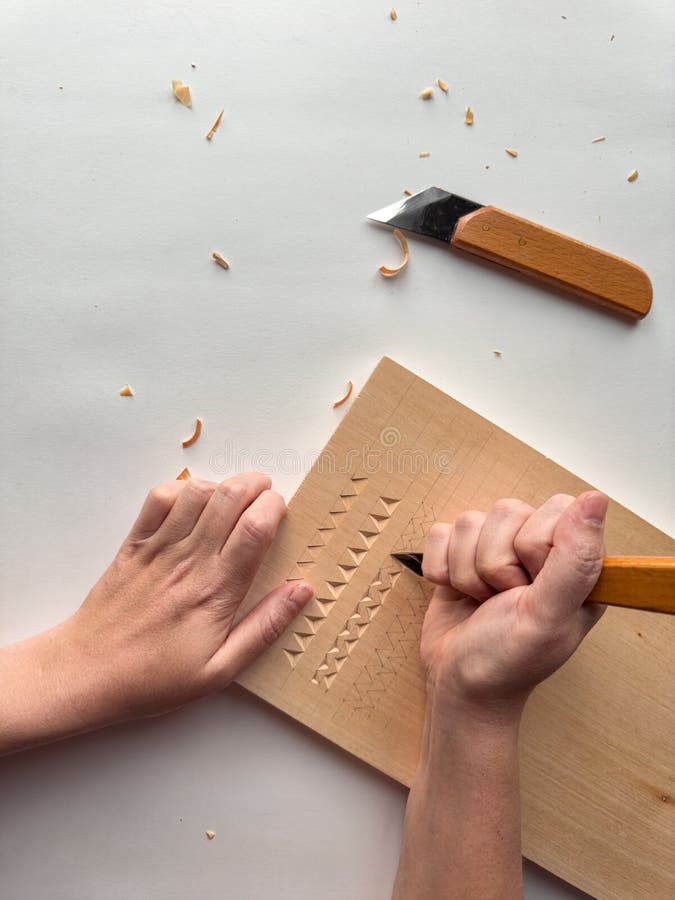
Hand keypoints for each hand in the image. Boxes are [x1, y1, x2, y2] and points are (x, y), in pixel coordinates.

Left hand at [55, 473, 311, 727]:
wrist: (87, 674)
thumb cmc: (155, 678)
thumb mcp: (220, 669)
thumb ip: (264, 626)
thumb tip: (302, 589)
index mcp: (216, 591)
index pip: (255, 528)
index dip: (275, 507)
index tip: (282, 512)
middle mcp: (189, 560)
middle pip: (230, 497)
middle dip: (256, 484)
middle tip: (266, 495)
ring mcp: (159, 548)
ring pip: (197, 490)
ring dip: (223, 484)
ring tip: (234, 500)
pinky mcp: (134, 543)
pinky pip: (159, 497)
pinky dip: (182, 489)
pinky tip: (194, 505)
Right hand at [419, 491, 607, 718]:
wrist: (459, 685)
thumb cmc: (510, 660)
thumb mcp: (549, 616)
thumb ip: (575, 560)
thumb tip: (596, 499)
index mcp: (576, 560)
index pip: (554, 509)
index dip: (533, 548)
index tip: (531, 588)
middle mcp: (540, 548)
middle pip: (506, 510)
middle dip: (494, 564)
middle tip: (504, 599)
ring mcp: (497, 548)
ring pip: (469, 521)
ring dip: (466, 570)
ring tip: (481, 600)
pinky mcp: (460, 552)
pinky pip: (440, 532)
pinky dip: (441, 569)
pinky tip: (457, 592)